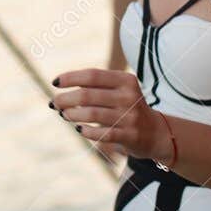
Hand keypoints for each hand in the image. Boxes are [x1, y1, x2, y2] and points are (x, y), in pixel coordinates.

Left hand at [52, 68, 169, 162]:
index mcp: (125, 80)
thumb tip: (60, 85)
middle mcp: (129, 96)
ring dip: (72, 115)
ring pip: (91, 114)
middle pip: (87, 95)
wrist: (156, 132)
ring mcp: (130, 117)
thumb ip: (95, 86)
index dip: (70, 78)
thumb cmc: (128, 108)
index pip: (92, 75)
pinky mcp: (130, 136)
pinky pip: (101, 134)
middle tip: (55, 103)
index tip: (55, 82)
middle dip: (66, 99)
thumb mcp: (118, 90)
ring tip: (64, 115)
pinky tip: (79, 129)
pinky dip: (86, 131)